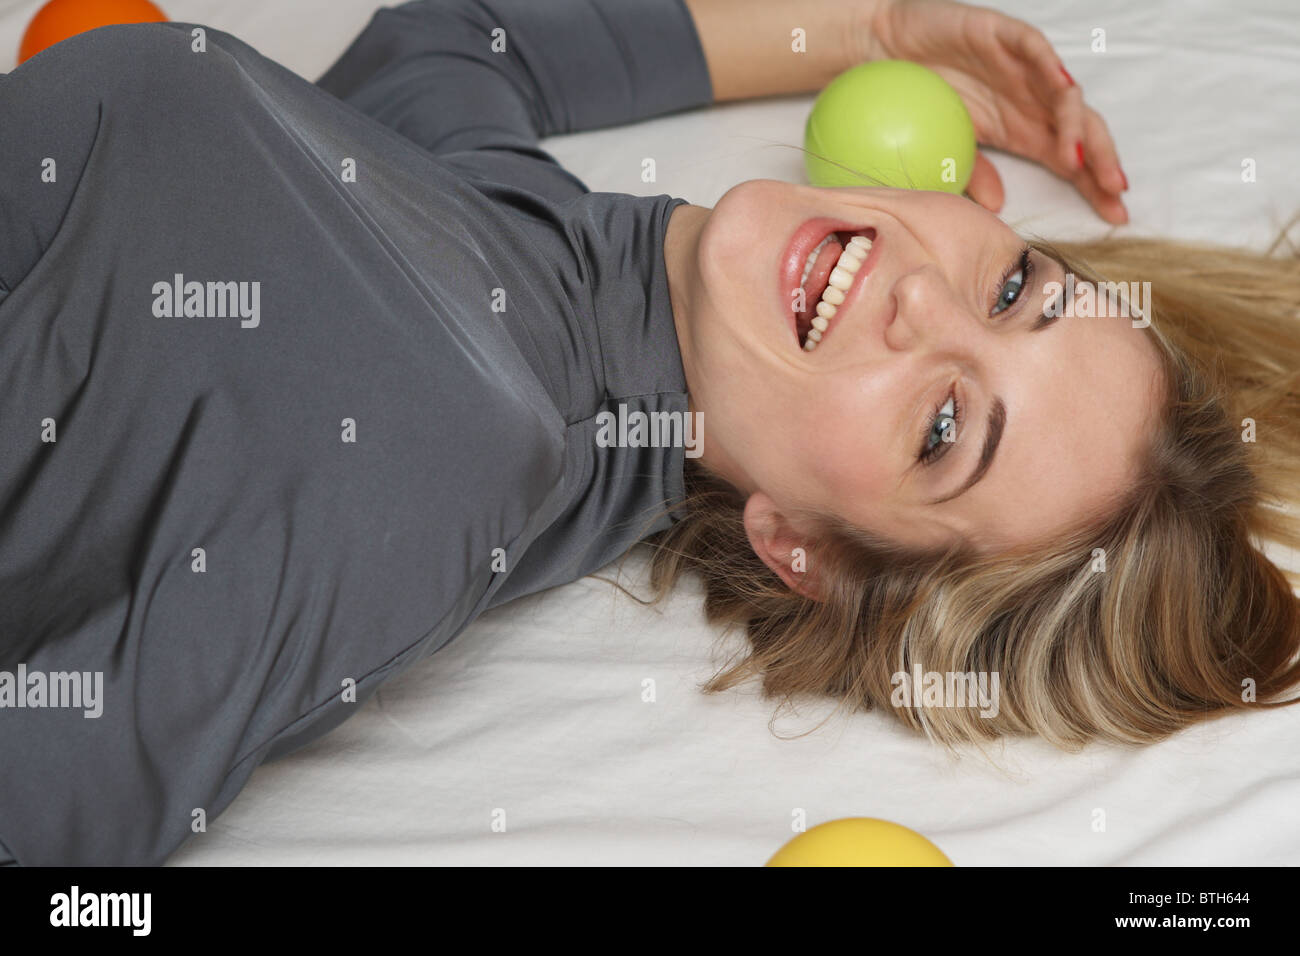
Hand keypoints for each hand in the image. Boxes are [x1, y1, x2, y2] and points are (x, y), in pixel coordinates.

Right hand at [857, 0, 1128, 223]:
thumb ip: (975, 172)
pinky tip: (1063, 89)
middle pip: (1081, 130)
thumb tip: (997, 206)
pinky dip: (1051, 67)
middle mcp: (1030, 99)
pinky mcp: (1002, 35)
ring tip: (1077, 159)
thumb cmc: (915, 96)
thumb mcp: (946, 146)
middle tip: (1114, 190)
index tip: (1115, 216)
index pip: (1070, 160)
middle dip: (1101, 160)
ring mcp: (1020, 67)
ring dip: (1075, 126)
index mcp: (1022, 130)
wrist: (882, 48)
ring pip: (1065, 95)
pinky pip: (1034, 49)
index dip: (1095, 186)